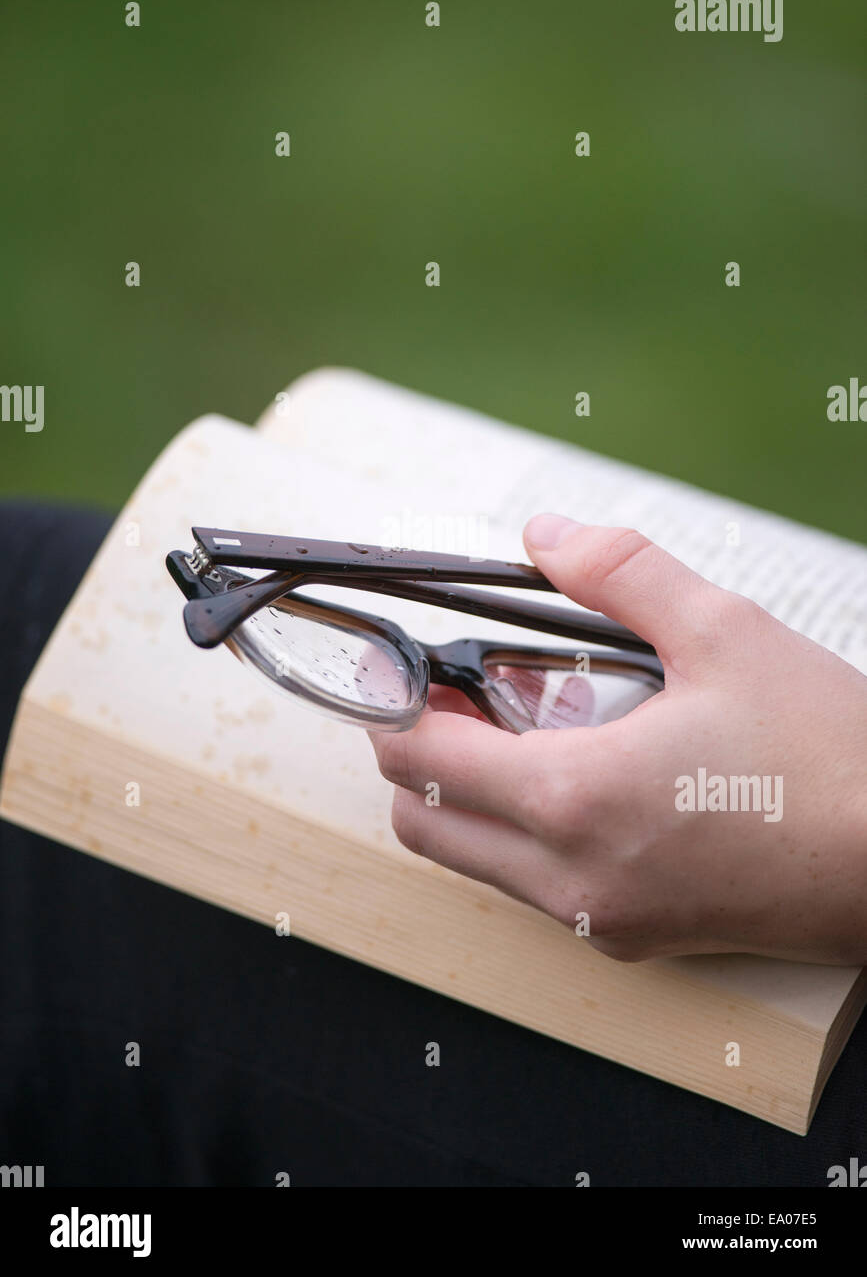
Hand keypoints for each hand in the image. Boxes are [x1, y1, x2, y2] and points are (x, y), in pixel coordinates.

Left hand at [368, 515, 866, 963]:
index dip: (394, 705)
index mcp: (575, 798)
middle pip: (421, 825)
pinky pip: (534, 890)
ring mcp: (599, 919)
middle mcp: (570, 876)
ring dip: (468, 797)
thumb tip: (550, 535)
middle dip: (416, 756)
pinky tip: (584, 778)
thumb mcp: (724, 631)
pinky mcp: (633, 938)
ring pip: (472, 863)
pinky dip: (522, 834)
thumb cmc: (829, 758)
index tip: (404, 668)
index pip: (418, 761)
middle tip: (461, 694)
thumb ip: (621, 572)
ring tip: (530, 726)